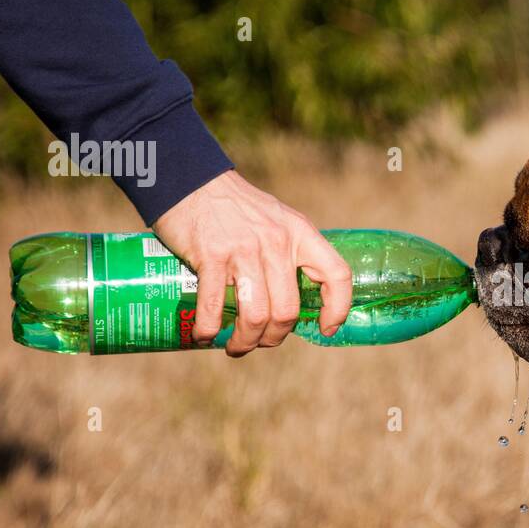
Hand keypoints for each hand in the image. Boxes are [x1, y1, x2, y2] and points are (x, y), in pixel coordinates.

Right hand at [152, 170, 351, 355]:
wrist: (191, 180)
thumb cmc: (236, 208)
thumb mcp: (277, 221)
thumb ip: (289, 252)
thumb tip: (292, 301)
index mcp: (300, 233)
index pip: (337, 274)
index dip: (338, 308)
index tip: (326, 328)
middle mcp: (277, 242)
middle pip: (288, 310)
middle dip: (274, 338)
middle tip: (260, 342)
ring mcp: (244, 249)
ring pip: (257, 315)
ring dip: (245, 342)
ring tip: (235, 347)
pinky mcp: (211, 255)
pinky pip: (213, 306)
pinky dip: (208, 329)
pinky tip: (204, 335)